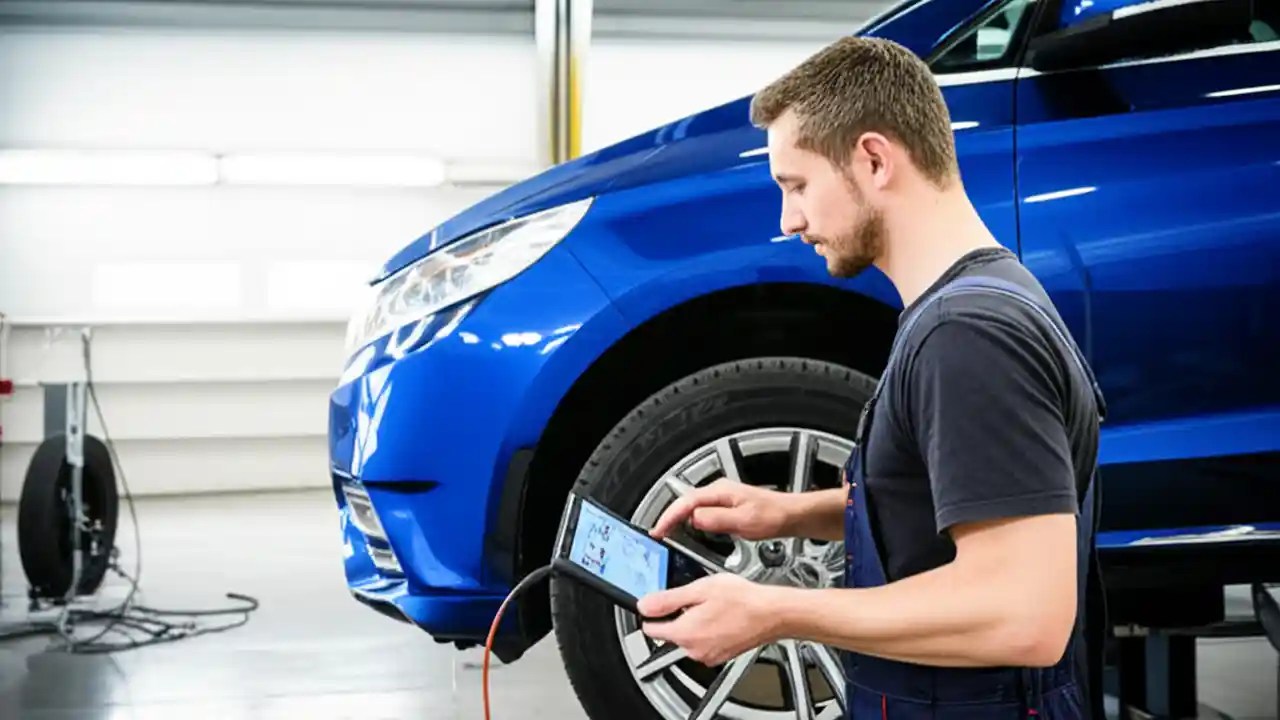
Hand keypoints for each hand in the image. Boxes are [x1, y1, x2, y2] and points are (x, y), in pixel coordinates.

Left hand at [638, 574, 786, 665]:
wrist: (771, 614)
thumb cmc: (741, 600)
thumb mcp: (699, 590)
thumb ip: (667, 600)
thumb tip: (644, 606)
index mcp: (684, 633)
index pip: (649, 629)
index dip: (652, 613)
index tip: (659, 603)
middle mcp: (694, 650)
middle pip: (670, 633)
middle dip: (677, 616)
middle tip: (695, 599)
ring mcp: (708, 656)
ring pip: (688, 638)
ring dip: (693, 623)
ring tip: (712, 607)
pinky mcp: (720, 656)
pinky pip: (704, 643)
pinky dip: (707, 631)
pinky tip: (720, 617)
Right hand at [650, 479, 793, 540]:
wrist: (790, 515)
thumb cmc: (773, 516)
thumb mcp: (744, 521)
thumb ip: (717, 519)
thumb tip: (695, 519)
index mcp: (720, 492)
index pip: (686, 502)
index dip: (669, 516)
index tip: (659, 530)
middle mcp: (719, 492)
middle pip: (685, 503)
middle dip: (669, 518)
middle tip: (658, 535)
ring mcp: (722, 499)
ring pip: (692, 508)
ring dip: (678, 520)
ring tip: (667, 534)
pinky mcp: (726, 507)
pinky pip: (701, 513)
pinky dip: (690, 522)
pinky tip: (689, 531)